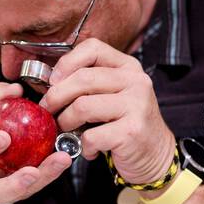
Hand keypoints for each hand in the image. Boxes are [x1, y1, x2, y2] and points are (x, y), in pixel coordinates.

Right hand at [0, 81, 70, 203]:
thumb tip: (15, 88)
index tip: (3, 137)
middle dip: (15, 184)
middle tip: (33, 171)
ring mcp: (0, 192)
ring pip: (20, 194)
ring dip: (43, 178)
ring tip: (61, 160)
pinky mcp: (18, 193)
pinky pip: (35, 186)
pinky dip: (50, 172)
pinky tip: (64, 158)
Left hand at [38, 39, 175, 185]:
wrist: (156, 155)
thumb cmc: (125, 124)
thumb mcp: (113, 95)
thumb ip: (89, 84)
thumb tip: (49, 82)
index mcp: (128, 67)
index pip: (93, 48)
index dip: (66, 63)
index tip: (52, 81)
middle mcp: (136, 81)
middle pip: (83, 79)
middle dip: (56, 97)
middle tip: (47, 111)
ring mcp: (136, 105)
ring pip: (82, 106)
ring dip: (66, 122)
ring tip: (67, 131)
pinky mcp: (132, 131)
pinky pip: (91, 136)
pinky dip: (83, 146)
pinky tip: (89, 149)